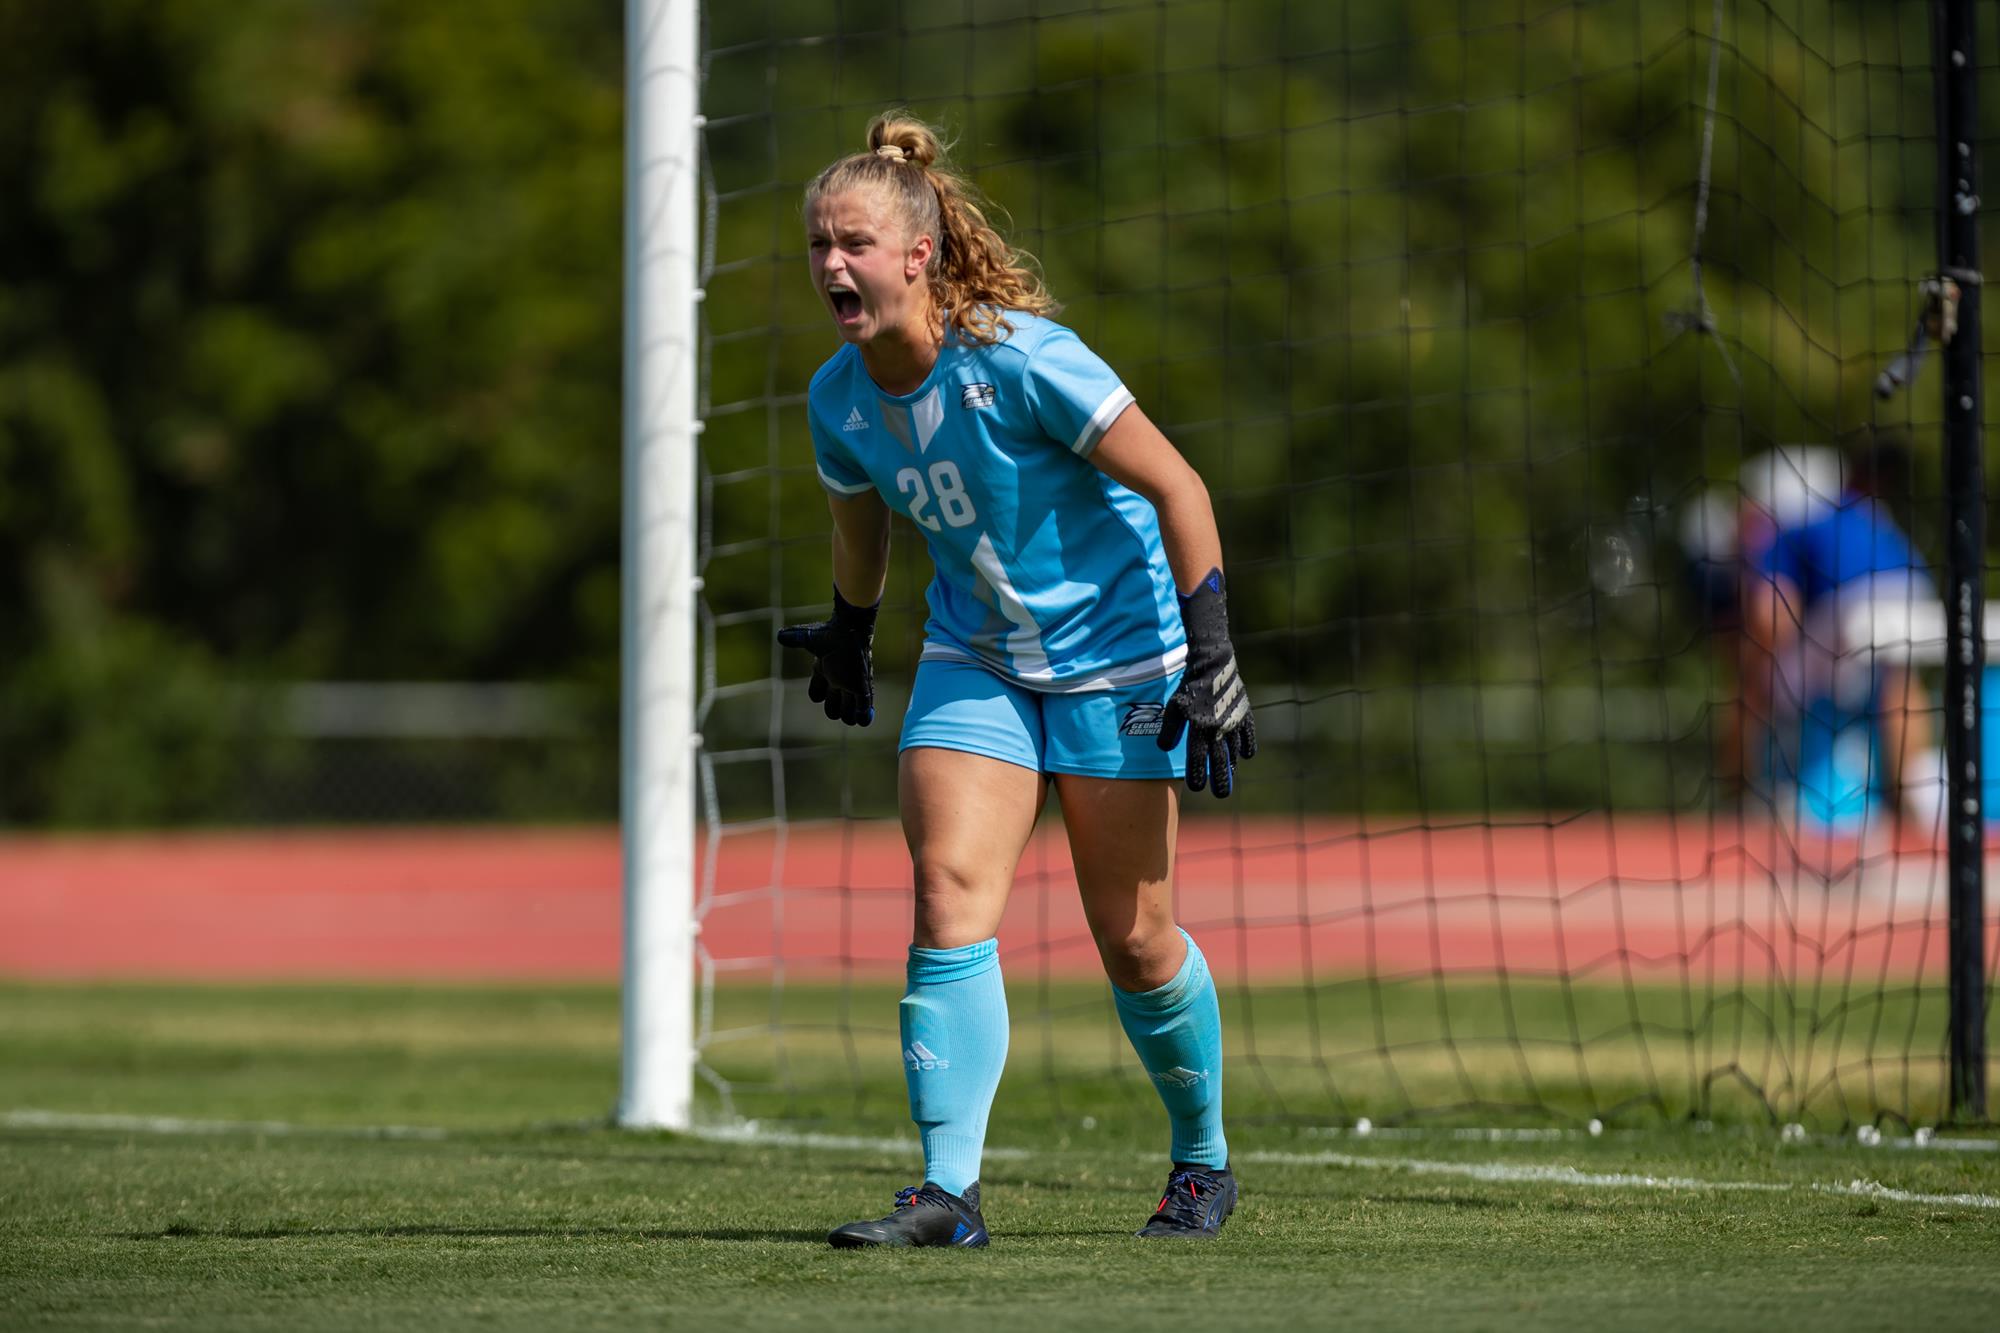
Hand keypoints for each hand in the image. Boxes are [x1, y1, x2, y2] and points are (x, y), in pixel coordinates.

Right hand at [776, 589, 878, 725]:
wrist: (849, 631)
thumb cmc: (830, 634)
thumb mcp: (809, 638)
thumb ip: (795, 639)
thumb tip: (779, 636)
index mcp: (824, 671)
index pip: (817, 692)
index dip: (817, 696)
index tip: (818, 696)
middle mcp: (837, 680)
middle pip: (833, 704)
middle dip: (833, 710)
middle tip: (834, 710)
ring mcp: (851, 684)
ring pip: (849, 708)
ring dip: (848, 716)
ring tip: (849, 718)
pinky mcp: (863, 686)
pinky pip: (864, 706)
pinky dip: (863, 715)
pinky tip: (861, 719)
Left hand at [1158, 569, 1255, 796]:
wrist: (1212, 663)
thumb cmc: (1189, 685)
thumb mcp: (1173, 707)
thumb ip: (1169, 731)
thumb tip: (1163, 749)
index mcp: (1199, 729)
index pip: (1198, 761)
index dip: (1197, 776)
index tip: (1197, 789)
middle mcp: (1217, 729)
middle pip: (1219, 762)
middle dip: (1220, 781)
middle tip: (1221, 795)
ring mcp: (1233, 722)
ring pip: (1234, 751)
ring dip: (1231, 766)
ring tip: (1230, 776)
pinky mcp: (1244, 714)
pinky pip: (1248, 736)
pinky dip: (1247, 747)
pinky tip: (1244, 756)